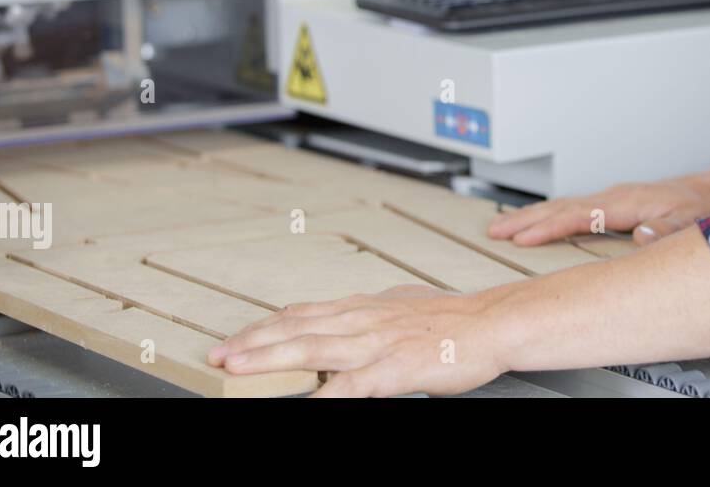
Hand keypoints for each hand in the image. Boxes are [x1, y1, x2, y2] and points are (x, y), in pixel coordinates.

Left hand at [207, 285, 505, 396]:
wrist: (492, 322)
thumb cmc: (453, 318)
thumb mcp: (401, 305)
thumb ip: (367, 313)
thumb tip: (339, 312)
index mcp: (364, 308)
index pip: (302, 315)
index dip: (264, 328)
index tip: (235, 339)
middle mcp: (362, 321)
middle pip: (295, 330)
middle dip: (251, 344)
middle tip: (216, 357)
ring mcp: (376, 345)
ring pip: (311, 349)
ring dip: (268, 359)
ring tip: (235, 369)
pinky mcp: (393, 370)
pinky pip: (350, 386)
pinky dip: (323, 396)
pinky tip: (305, 404)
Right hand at [488, 174, 709, 246]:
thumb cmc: (702, 207)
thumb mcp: (691, 221)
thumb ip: (668, 229)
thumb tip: (642, 236)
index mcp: (626, 202)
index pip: (579, 215)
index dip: (550, 227)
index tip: (522, 238)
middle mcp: (613, 197)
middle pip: (561, 207)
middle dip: (525, 219)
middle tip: (494, 231)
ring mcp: (610, 200)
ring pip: (562, 207)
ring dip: (531, 217)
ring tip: (501, 228)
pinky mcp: (612, 205)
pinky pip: (572, 210)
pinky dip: (549, 216)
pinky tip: (536, 225)